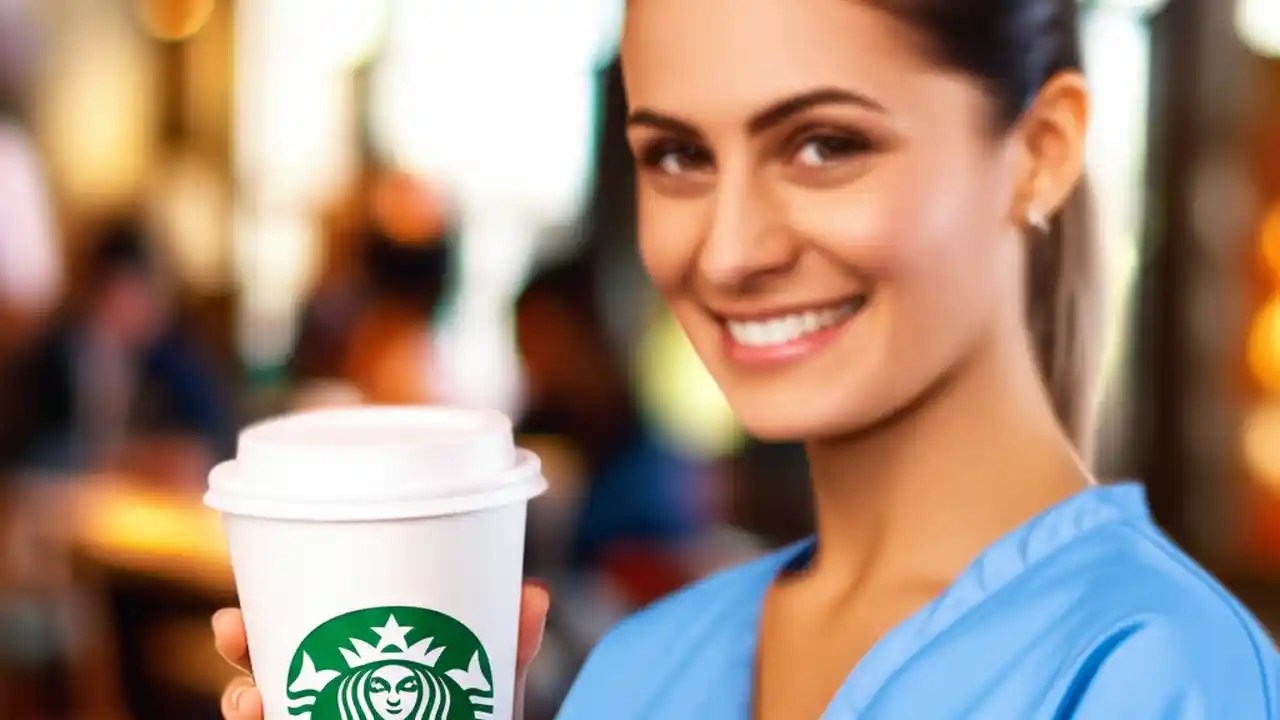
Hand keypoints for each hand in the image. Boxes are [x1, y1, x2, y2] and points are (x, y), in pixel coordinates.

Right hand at [215, 582, 550, 719]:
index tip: (237, 605)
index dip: (261, 620)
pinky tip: (264, 717)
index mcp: (353, 667)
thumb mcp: (491, 682)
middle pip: (261, 671)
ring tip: (251, 701)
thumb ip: (510, 646)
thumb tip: (534, 594)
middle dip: (238, 649)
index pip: (295, 635)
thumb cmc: (477, 715)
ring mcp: (322, 719)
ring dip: (240, 703)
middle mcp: (327, 702)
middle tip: (230, 628)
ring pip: (262, 711)